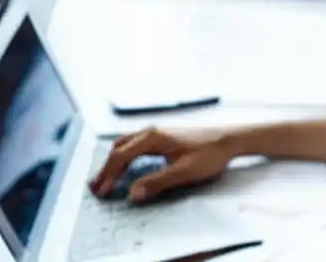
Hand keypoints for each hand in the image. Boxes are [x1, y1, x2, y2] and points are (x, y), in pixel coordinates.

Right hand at [90, 127, 240, 202]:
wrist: (228, 139)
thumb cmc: (209, 154)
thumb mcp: (183, 172)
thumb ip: (156, 182)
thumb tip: (132, 193)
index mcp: (152, 138)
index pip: (120, 156)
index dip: (108, 174)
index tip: (100, 189)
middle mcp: (150, 131)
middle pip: (119, 149)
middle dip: (106, 168)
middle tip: (97, 186)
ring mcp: (156, 131)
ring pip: (125, 143)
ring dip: (114, 160)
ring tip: (107, 176)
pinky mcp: (163, 135)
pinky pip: (135, 143)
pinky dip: (124, 155)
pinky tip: (127, 164)